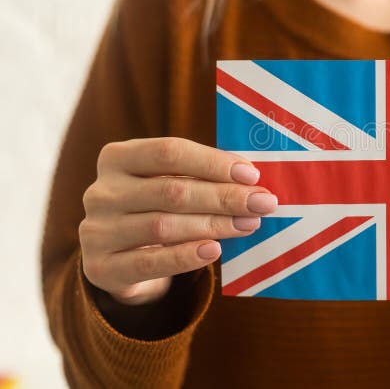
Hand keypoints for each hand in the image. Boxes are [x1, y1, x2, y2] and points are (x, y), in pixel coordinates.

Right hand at [80, 137, 276, 304]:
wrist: (119, 259)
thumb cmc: (156, 208)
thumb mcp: (170, 183)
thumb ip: (202, 177)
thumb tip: (253, 181)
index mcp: (118, 157)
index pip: (169, 152)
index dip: (213, 162)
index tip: (252, 175)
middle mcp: (101, 191)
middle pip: (171, 190)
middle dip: (223, 197)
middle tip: (262, 203)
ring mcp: (96, 230)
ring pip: (163, 226)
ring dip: (213, 225)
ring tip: (248, 224)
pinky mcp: (101, 267)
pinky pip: (149, 262)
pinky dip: (185, 256)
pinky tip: (214, 250)